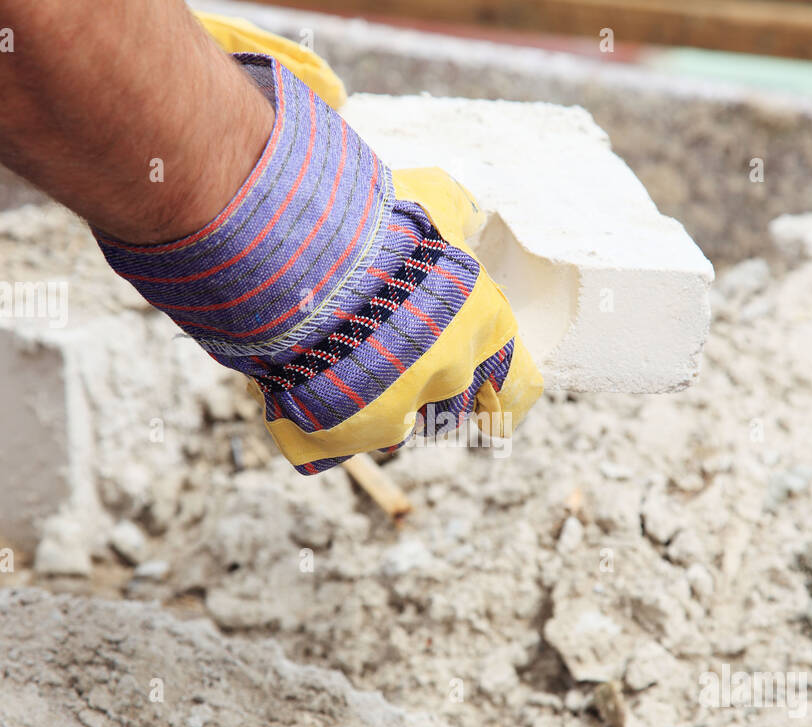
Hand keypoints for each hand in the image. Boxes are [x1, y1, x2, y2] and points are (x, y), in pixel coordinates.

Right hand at [96, 54, 542, 473]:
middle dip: (426, 390)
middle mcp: (451, 374)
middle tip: (388, 359)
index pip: (517, 388)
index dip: (500, 393)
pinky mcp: (345, 433)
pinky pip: (339, 442)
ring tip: (341, 365)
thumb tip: (467, 214)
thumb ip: (457, 213)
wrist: (294, 247)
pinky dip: (323, 425)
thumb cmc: (368, 218)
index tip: (486, 398)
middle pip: (451, 407)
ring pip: (397, 428)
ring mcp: (399, 410)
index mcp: (484, 326)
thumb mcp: (429, 199)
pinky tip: (303, 391)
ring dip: (376, 407)